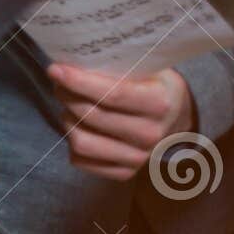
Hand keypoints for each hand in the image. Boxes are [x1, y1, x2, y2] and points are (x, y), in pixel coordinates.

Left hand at [47, 62, 193, 179]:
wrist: (178, 119)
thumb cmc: (155, 85)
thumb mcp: (148, 67)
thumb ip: (118, 66)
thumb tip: (74, 60)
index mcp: (159, 103)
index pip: (113, 95)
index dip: (79, 82)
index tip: (55, 70)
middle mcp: (150, 134)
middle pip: (92, 116)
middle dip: (67, 95)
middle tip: (59, 81)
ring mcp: (138, 158)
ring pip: (81, 141)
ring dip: (66, 118)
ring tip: (68, 103)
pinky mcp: (124, 173)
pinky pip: (80, 160)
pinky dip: (72, 140)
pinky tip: (77, 124)